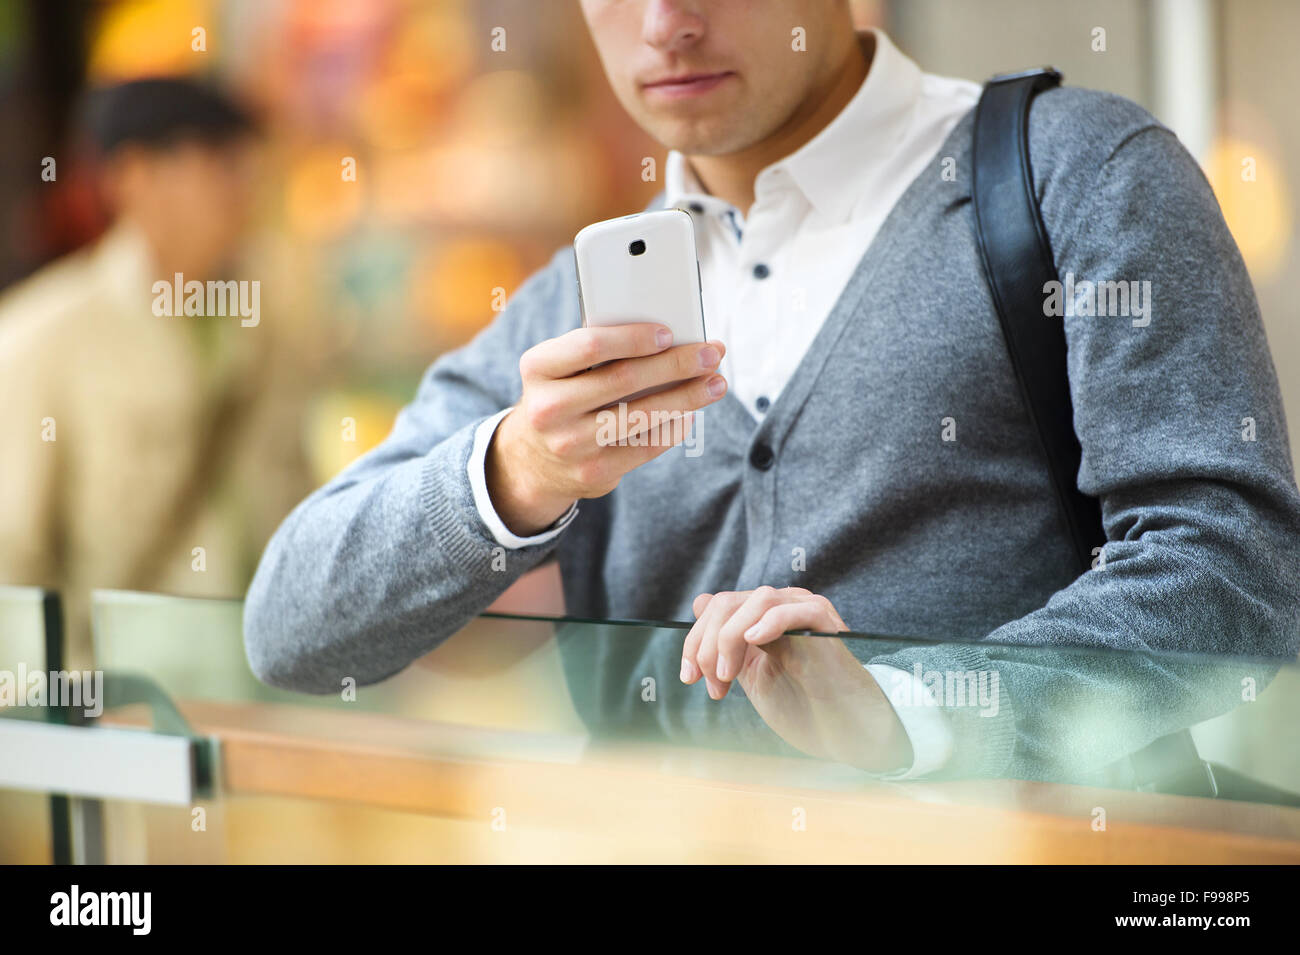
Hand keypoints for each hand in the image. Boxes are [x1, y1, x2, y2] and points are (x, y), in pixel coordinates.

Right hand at [487, 323, 726, 534]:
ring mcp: (570, 444)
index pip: (590, 345)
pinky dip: (674, 427)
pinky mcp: (593, 472)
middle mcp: (548, 408)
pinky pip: (646, 447)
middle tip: (711, 354)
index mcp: (538, 368)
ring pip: (641, 416)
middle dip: (676, 364)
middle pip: (624, 380)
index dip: (633, 338)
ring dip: (687, 397)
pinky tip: (691, 413)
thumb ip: (602, 350)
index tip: (670, 333)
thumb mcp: (562, 368)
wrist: (534, 460)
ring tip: (715, 383)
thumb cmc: (564, 396)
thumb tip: (673, 339)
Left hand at [680, 587, 911, 772]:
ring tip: (727, 678)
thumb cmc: (802, 705)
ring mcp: (806, 611)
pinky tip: (753, 643)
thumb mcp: (752, 672)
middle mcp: (784, 605)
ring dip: (730, 639)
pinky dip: (768, 623)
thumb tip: (699, 601)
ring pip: (757, 600)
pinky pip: (793, 611)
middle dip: (706, 645)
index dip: (695, 641)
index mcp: (764, 615)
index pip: (717, 607)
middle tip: (713, 686)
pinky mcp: (826, 625)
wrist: (844, 730)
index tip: (689, 678)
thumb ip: (726, 642)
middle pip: (728, 602)